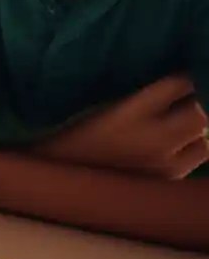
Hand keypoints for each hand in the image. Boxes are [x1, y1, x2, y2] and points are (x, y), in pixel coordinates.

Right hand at [38, 75, 208, 178]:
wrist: (63, 181)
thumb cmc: (74, 138)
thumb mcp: (102, 107)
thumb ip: (138, 97)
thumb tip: (173, 86)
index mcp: (129, 111)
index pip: (179, 85)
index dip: (183, 79)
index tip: (179, 77)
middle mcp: (153, 138)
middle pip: (200, 113)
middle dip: (196, 103)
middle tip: (185, 100)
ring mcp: (164, 164)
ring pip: (205, 140)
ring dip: (197, 130)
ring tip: (181, 126)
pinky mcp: (167, 182)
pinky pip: (194, 161)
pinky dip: (190, 151)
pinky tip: (173, 148)